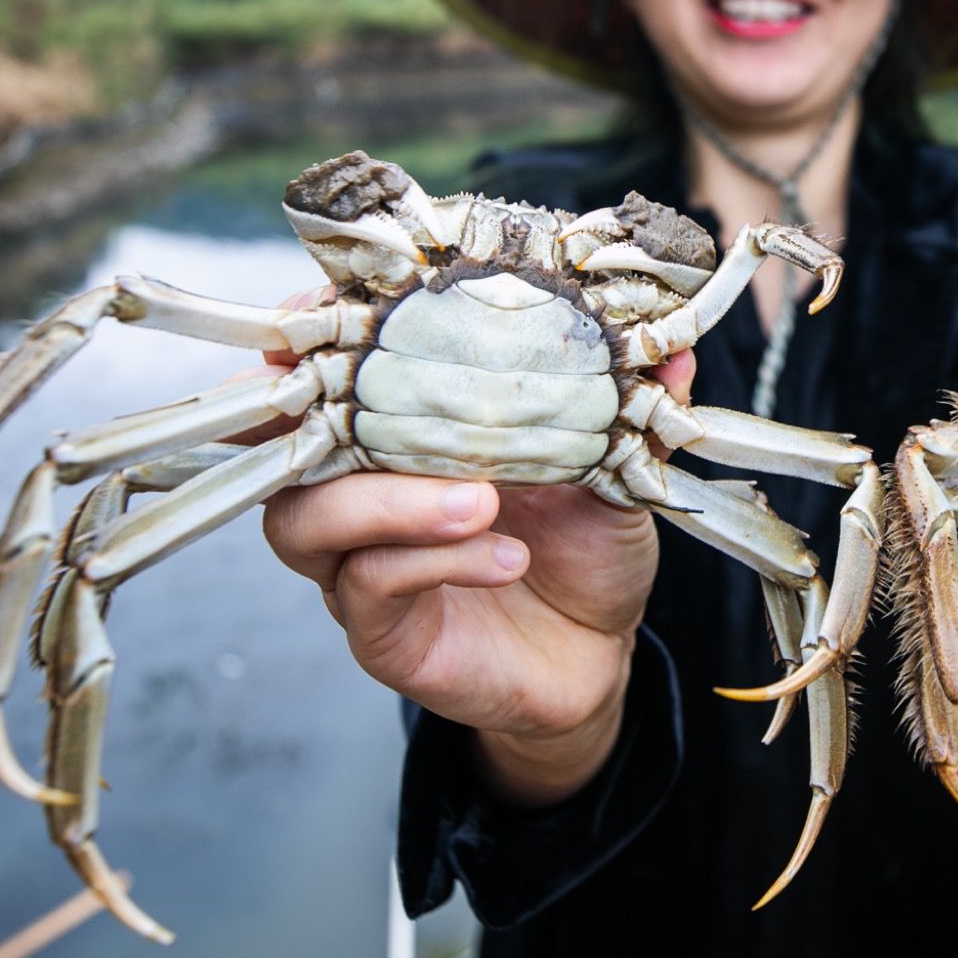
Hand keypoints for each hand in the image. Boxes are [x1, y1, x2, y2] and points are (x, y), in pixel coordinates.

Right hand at [259, 325, 687, 806]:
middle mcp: (356, 493)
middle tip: (383, 394)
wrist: (599, 651)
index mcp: (397, 433)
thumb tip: (674, 351)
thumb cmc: (582, 543)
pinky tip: (504, 556)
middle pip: (282, 446)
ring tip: (480, 500)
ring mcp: (355, 566)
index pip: (317, 376)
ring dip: (387, 501)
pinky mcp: (378, 632)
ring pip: (306, 521)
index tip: (322, 307)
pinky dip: (436, 562)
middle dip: (315, 412)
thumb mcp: (610, 464)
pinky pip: (369, 587)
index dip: (303, 337)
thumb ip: (626, 408)